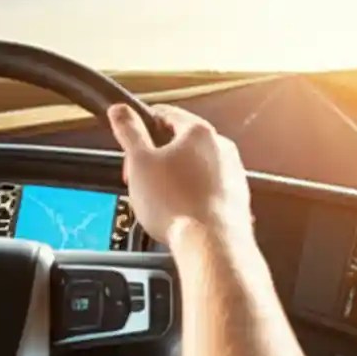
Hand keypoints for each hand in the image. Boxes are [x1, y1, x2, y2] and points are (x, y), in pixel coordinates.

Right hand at [107, 103, 251, 245]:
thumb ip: (129, 132)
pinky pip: (208, 188)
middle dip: (157, 158)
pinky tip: (180, 212)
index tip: (130, 141)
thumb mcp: (139, 163)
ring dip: (175, 178)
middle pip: (181, 143)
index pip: (165, 114)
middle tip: (140, 178)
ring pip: (195, 167)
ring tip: (160, 200)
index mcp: (198, 132)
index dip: (141, 127)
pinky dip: (192, 195)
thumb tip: (120, 110)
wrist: (212, 245)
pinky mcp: (236, 197)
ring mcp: (233, 172)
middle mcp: (221, 147)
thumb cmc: (176, 205)